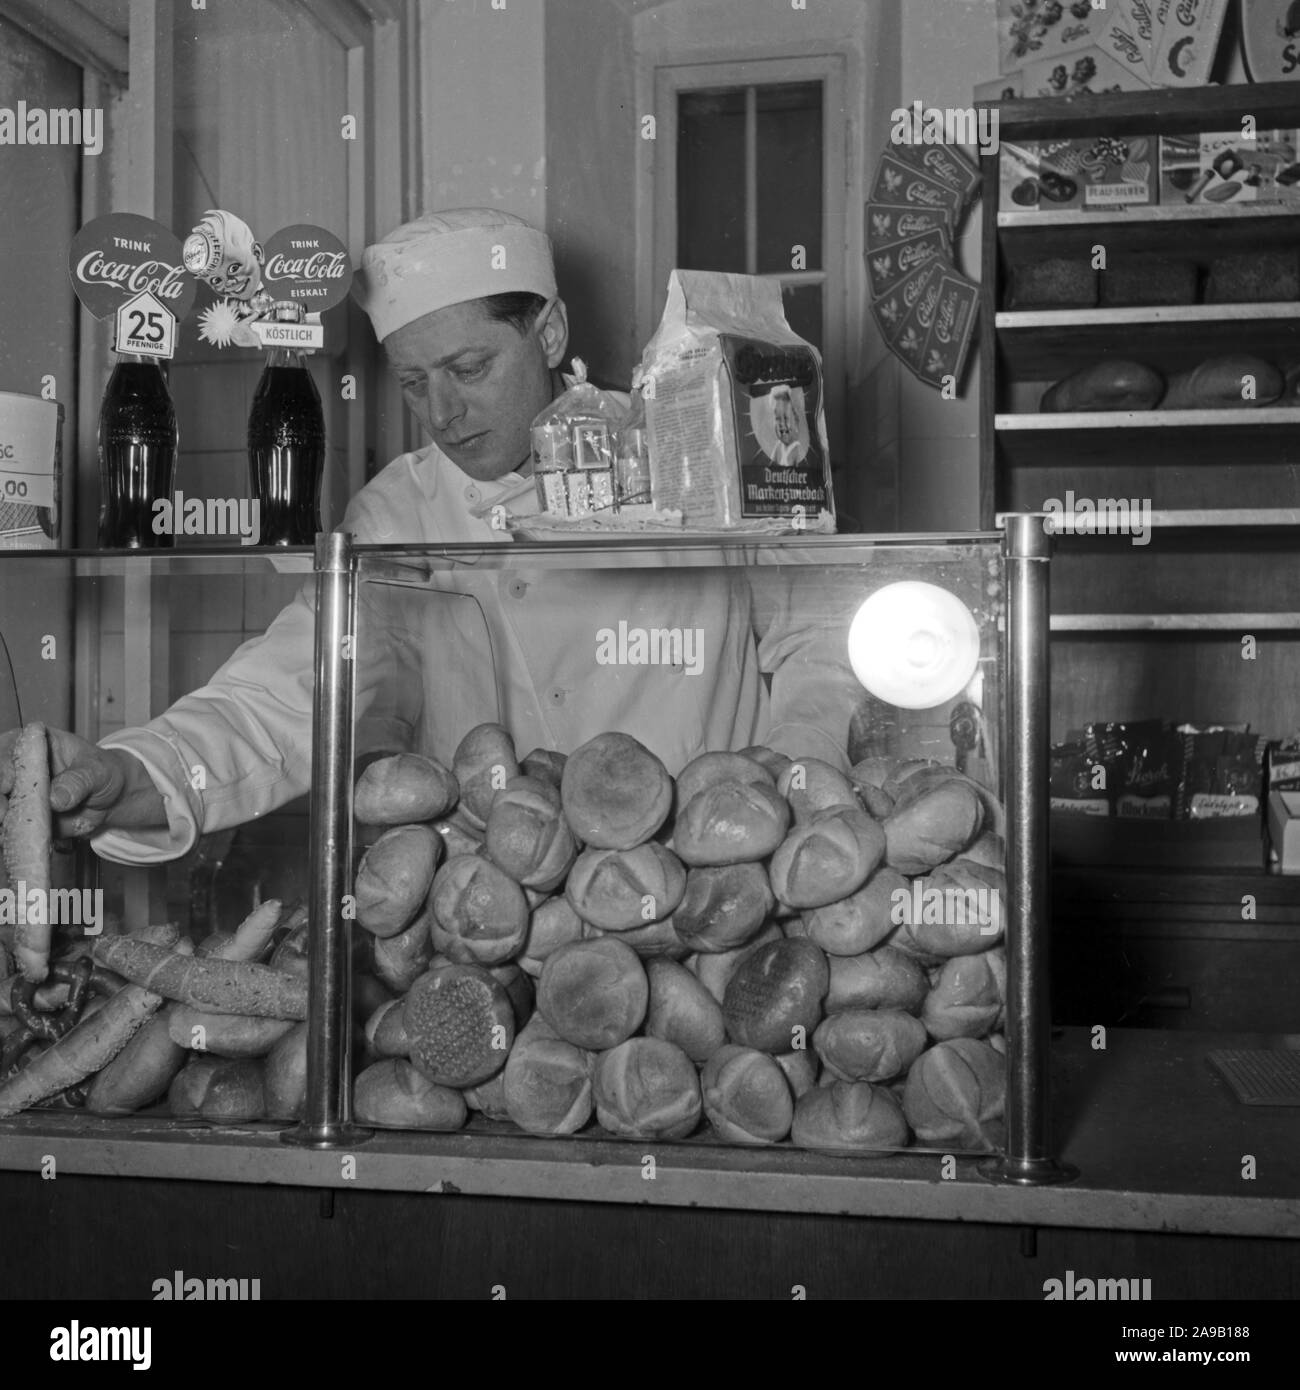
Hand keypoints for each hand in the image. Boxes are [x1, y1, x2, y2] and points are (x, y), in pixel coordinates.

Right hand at [0, 725, 127, 839]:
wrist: (110, 800)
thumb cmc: (101, 773)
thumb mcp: (98, 772)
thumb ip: (77, 781)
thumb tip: (55, 798)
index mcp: (34, 743)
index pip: (9, 746)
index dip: (3, 764)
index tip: (8, 783)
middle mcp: (19, 766)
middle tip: (4, 813)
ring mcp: (17, 792)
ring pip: (0, 803)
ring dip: (1, 816)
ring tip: (10, 828)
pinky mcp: (21, 815)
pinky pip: (8, 825)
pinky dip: (10, 834)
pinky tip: (17, 839)